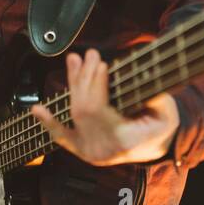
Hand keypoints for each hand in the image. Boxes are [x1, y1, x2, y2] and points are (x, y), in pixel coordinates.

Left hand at [31, 49, 177, 165]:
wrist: (154, 148)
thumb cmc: (160, 127)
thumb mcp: (167, 114)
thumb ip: (156, 99)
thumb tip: (143, 78)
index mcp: (122, 141)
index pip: (100, 108)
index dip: (97, 85)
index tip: (102, 63)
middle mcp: (102, 148)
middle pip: (84, 107)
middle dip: (86, 77)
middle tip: (92, 54)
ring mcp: (89, 150)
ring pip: (74, 112)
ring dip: (74, 83)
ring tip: (75, 59)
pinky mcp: (81, 148)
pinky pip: (61, 136)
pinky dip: (48, 122)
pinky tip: (36, 109)